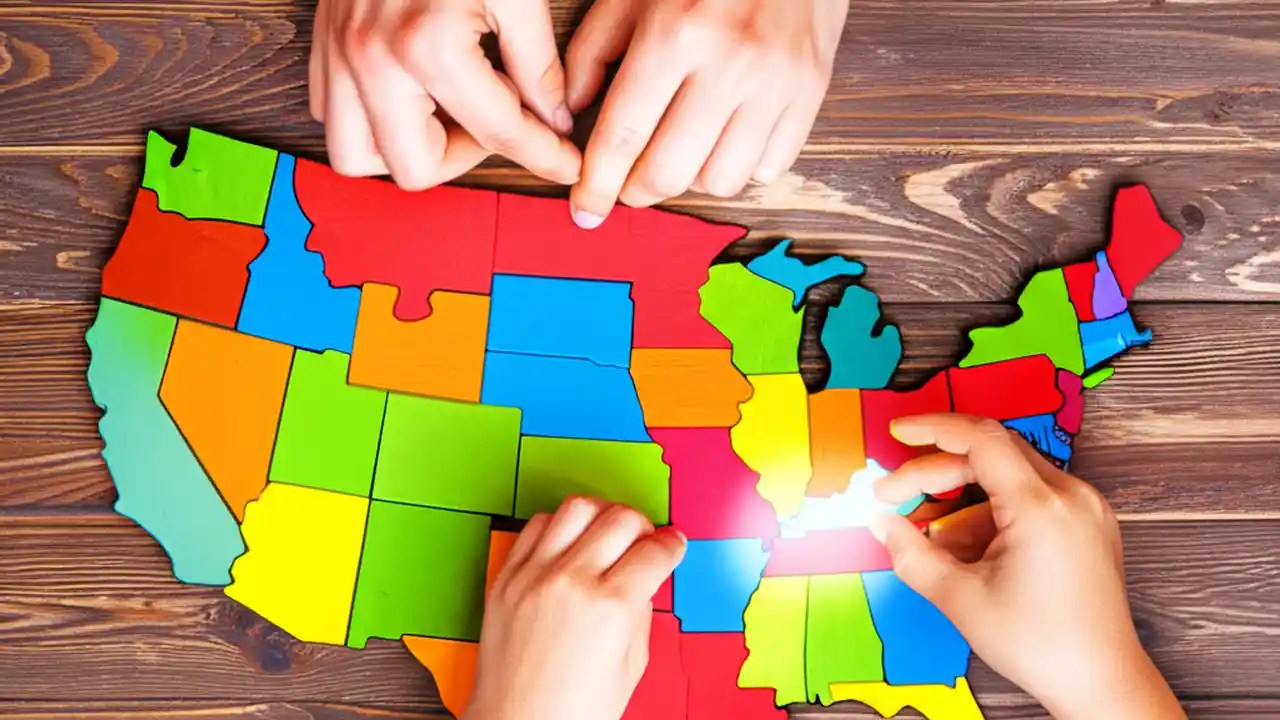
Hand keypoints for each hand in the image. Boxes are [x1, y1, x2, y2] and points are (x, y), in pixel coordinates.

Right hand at [311, 0, 580, 189]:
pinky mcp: (323, 41)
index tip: (564, 164)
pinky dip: (372, 118)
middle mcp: (371, 58)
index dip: (542, 156)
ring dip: (405, 149)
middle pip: (413, 170)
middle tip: (497, 126)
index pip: (497, 134)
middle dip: (463, 158)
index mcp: (426, 45)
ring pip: (357, 154)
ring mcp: (338, 52)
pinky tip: (414, 92)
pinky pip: (332, 113)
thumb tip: (553, 120)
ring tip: (449, 116)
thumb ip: (537, 62)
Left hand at [464, 496, 686, 719]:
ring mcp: (534, 576)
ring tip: (606, 534)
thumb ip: (641, 612)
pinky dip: (560, 526)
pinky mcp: (506, 577)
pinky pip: (535, 525)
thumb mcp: (631, 666)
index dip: (672, 545)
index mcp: (611, 609)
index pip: (655, 550)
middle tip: (644, 542)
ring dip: (602, 515)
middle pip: (621, 518)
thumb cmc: (571, 711)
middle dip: (643, 526)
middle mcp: (571, 582)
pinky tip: (569, 544)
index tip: (672, 544)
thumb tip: (646, 576)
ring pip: (578, 507)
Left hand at [565, 0, 848, 227]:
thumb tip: (569, 113)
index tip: (586, 210)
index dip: (598, 184)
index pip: (623, 135)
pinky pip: (767, 168)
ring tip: (683, 146)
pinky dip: (740, 165)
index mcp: (676, 34)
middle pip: (670, 172)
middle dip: (638, 191)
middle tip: (628, 184)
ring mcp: (777, 84)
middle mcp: (730, 65)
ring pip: (719, 180)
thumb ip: (593, 51)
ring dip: (692, 177)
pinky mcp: (812, 93)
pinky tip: (726, 135)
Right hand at [872, 414, 1184, 719]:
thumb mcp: (959, 599)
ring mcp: (1083, 508)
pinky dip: (990, 513)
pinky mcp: (1085, 522)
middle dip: (935, 470)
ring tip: (933, 540)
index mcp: (1041, 507)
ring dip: (961, 497)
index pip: (980, 439)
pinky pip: (1028, 498)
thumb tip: (882, 522)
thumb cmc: (1042, 645)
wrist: (1101, 681)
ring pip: (1007, 476)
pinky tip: (966, 548)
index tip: (899, 430)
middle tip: (893, 495)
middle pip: (989, 454)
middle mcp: (1070, 496)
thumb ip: (911, 554)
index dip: (932, 428)